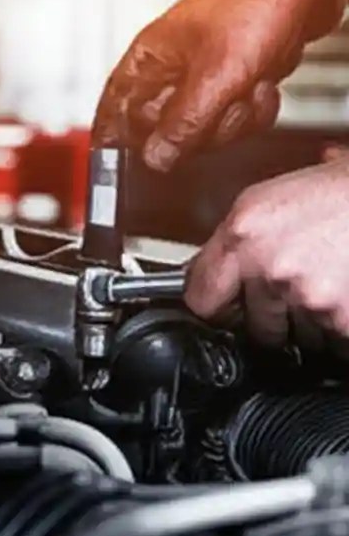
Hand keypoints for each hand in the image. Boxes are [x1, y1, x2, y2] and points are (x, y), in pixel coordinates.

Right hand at [94, 0, 332, 170]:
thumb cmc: (252, 5)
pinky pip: (232, 125)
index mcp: (145, 63)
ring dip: (236, 117)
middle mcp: (166, 76)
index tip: (129, 169)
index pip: (113, 115)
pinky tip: (260, 86)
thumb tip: (155, 159)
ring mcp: (197, 86)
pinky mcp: (226, 92)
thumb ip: (184, 121)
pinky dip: (254, 112)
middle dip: (202, 127)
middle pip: (165, 136)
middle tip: (221, 103)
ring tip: (248, 85)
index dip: (120, 144)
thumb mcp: (218, 71)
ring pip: (203, 135)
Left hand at [185, 159, 348, 356]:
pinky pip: (337, 346)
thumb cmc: (346, 189)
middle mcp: (270, 264)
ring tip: (336, 283)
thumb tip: (214, 265)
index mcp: (245, 230)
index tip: (230, 310)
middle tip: (304, 289)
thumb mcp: (280, 197)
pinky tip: (348, 298)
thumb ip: (243, 236)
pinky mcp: (344, 319)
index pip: (200, 298)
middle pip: (255, 326)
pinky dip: (344, 331)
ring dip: (316, 323)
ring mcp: (308, 295)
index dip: (219, 308)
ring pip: (301, 339)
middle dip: (277, 317)